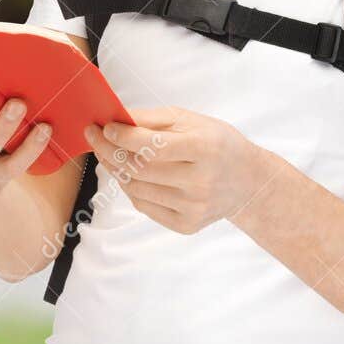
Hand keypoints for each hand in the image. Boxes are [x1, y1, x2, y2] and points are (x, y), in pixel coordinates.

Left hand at [87, 106, 265, 235]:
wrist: (247, 181)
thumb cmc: (217, 144)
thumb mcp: (192, 121)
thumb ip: (153, 119)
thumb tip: (114, 119)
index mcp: (205, 148)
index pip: (152, 145)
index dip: (122, 136)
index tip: (104, 127)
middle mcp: (201, 181)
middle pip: (139, 169)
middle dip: (110, 151)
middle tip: (96, 139)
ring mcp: (193, 206)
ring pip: (136, 189)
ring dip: (117, 170)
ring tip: (111, 156)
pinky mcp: (187, 224)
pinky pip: (144, 206)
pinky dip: (131, 189)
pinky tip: (131, 175)